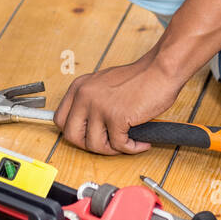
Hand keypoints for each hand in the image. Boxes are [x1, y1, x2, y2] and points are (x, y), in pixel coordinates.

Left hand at [53, 49, 183, 154]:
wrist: (160, 70)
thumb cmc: (138, 77)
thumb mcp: (103, 84)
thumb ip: (91, 101)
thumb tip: (85, 126)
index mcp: (79, 87)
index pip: (60, 119)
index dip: (73, 132)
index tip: (87, 136)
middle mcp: (85, 95)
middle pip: (71, 136)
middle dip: (89, 145)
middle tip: (107, 143)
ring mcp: (99, 106)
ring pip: (94, 145)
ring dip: (112, 149)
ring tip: (126, 142)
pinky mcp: (116, 117)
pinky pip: (119, 145)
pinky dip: (131, 148)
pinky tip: (140, 142)